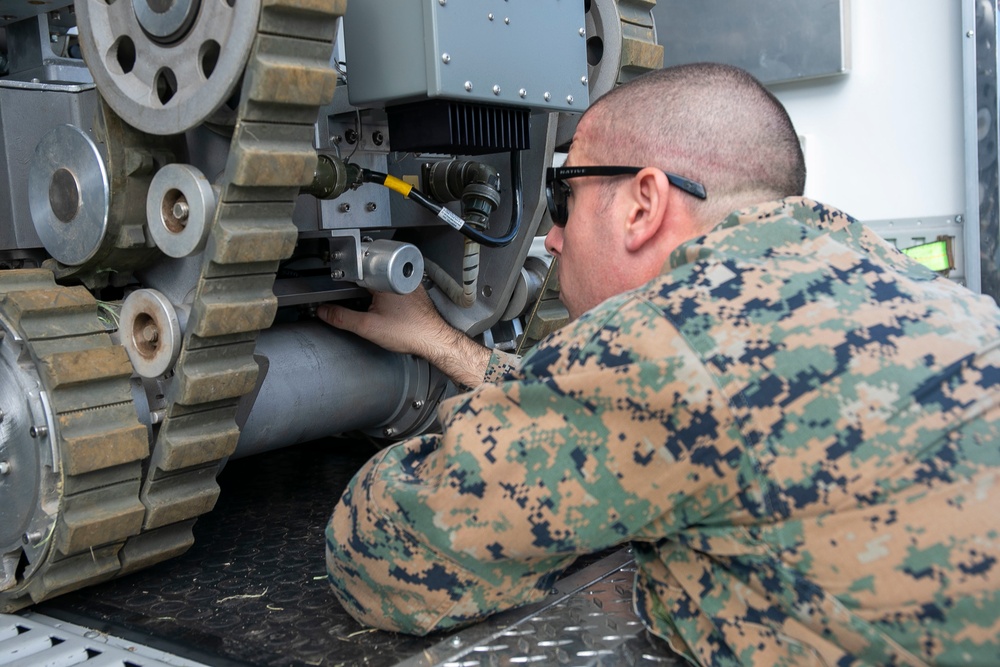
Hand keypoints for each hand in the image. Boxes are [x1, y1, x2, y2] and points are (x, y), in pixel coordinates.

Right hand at [317, 287, 491, 387]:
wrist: (433, 340)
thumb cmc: (409, 332)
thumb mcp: (368, 327)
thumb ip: (342, 318)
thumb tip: (324, 311)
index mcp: (385, 279)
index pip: (357, 269)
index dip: (345, 278)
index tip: (337, 287)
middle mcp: (398, 276)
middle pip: (369, 273)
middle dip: (358, 285)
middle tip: (354, 299)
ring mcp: (408, 282)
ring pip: (382, 279)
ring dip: (372, 288)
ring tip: (370, 304)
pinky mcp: (414, 290)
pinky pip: (393, 285)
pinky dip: (385, 292)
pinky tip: (385, 307)